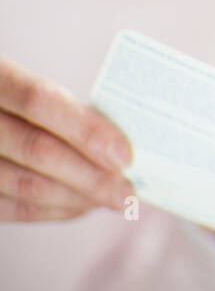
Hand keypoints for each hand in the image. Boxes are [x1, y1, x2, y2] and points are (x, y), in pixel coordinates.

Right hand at [0, 56, 133, 220]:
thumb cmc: (8, 94)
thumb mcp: (25, 81)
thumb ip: (61, 105)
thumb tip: (115, 143)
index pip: (39, 100)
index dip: (85, 129)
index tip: (124, 154)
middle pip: (37, 149)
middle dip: (91, 176)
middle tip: (127, 190)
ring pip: (25, 185)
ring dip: (76, 197)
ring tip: (110, 198)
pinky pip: (11, 207)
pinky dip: (52, 210)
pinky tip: (81, 205)